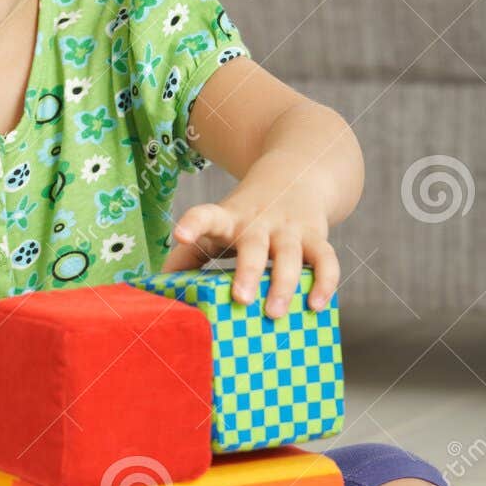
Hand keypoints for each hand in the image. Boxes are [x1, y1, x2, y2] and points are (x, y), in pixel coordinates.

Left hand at [160, 188, 339, 316]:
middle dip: (248, 273)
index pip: (206, 216)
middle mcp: (259, 222)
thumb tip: (160, 286)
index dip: (193, 224)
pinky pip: (325, 258)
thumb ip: (190, 255)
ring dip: (285, 284)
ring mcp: (289, 228)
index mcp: (228, 219)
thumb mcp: (218, 225)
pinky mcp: (316, 235)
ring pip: (291, 255)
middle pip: (253, 246)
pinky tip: (317, 305)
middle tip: (241, 298)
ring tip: (276, 312)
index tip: (181, 235)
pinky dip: (324, 282)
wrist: (297, 172)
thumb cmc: (247, 214)